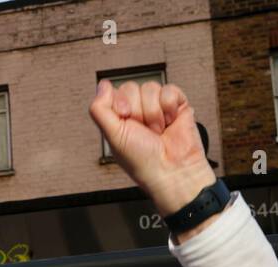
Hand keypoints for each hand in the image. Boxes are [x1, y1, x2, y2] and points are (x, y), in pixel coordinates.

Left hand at [89, 79, 216, 219]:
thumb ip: (100, 109)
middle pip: (131, 87)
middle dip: (138, 110)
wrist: (172, 171)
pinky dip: (169, 107)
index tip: (125, 119)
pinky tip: (170, 122)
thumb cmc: (142, 162)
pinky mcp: (177, 105)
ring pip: (151, 87)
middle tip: (144, 131)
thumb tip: (103, 85)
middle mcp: (137, 111)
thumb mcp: (113, 136)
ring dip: (154, 113)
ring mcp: (157, 107)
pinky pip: (170, 90)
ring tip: (158, 131)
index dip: (120, 103)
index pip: (114, 92)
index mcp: (119, 118)